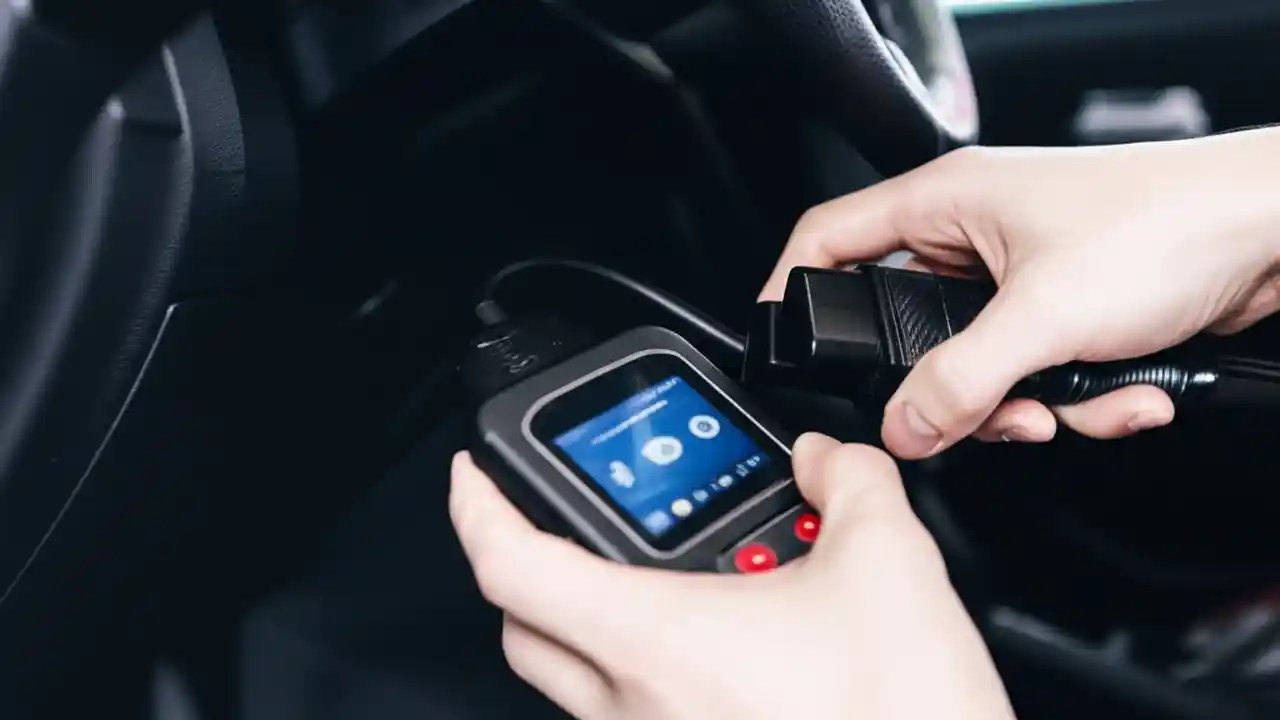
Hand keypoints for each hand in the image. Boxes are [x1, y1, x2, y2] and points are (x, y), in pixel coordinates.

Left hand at [449, 434, 1013, 719]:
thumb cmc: (900, 717)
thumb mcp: (890, 562)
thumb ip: (848, 479)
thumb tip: (825, 457)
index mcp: (653, 640)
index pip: (511, 564)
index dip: (477, 505)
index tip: (474, 471)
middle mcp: (632, 706)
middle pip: (522, 623)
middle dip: (525, 558)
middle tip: (560, 517)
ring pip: (571, 676)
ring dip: (590, 616)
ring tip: (660, 571)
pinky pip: (626, 714)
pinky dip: (642, 666)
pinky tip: (712, 642)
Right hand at [760, 129, 1279, 458]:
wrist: (1274, 233)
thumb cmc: (1169, 223)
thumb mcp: (1045, 314)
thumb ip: (961, 380)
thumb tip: (904, 426)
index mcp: (946, 203)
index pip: (830, 236)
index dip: (790, 286)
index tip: (776, 340)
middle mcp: (975, 236)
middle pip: (907, 330)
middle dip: (951, 390)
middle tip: (980, 413)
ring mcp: (1020, 275)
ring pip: (976, 367)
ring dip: (1027, 405)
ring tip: (1076, 400)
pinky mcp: (1065, 309)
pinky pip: (1035, 375)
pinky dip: (1076, 398)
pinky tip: (1123, 391)